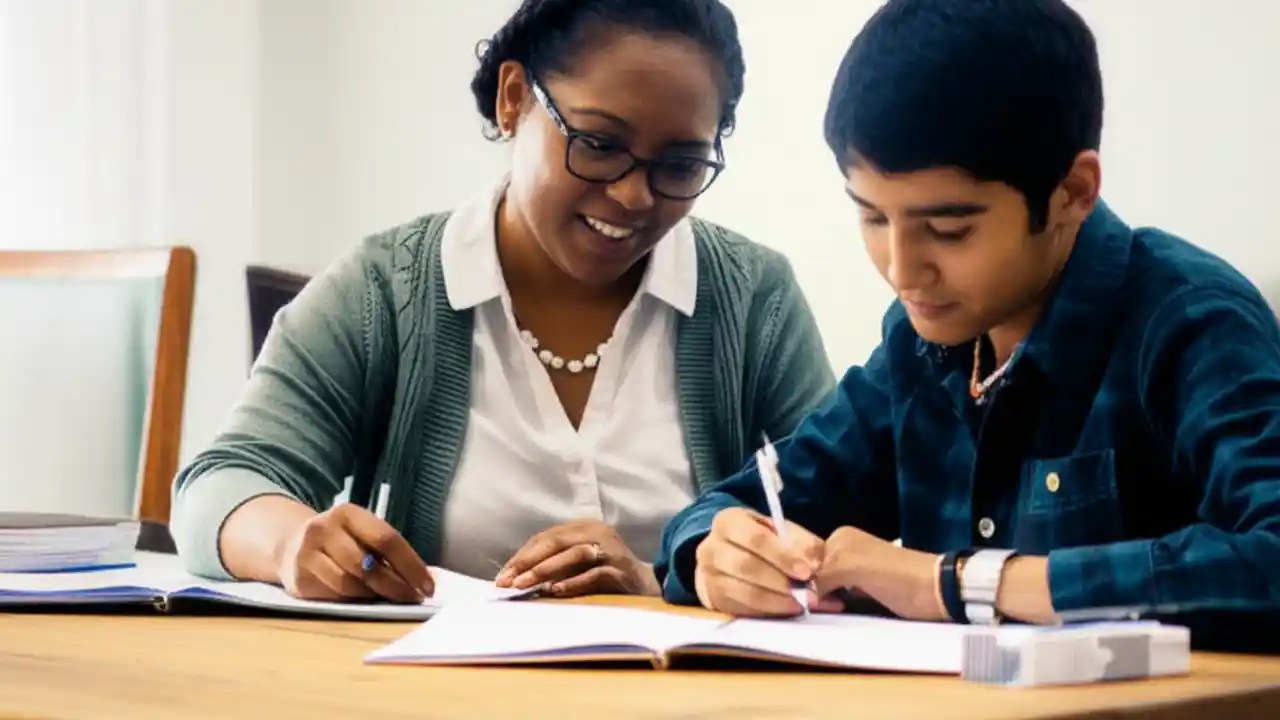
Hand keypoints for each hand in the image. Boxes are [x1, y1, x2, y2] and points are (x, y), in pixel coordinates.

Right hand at [274, 503, 433, 602]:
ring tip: (391, 599)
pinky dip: (355, 600)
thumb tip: (425, 578)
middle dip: (397, 585)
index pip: (387, 538)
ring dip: (376, 596)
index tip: (428, 585)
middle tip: (414, 598)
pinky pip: (334, 595)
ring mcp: (307, 553)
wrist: (290, 546)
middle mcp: (324, 528)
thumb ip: (387, 552)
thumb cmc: (341, 542)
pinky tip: (366, 600)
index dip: (411, 564)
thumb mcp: (362, 535)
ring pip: (350, 583)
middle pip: (368, 564)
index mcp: (348, 513)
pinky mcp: (299, 578)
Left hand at [495, 520, 659, 596]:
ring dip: (545, 570)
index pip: (545, 537)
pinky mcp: (621, 570)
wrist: (645, 586)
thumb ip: (554, 562)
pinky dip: (573, 583)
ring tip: (523, 585)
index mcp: (583, 526)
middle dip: (528, 562)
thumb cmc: (605, 573)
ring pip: (573, 554)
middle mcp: (597, 532)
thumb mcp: (578, 561)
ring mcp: (611, 550)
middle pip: (556, 541)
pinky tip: (555, 592)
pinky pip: (593, 575)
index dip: (522, 556)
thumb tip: (515, 576)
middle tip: (507, 581)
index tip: (503, 576)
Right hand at [693, 507, 824, 616]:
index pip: (755, 538)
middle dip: (781, 582)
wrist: (730, 556)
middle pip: (746, 566)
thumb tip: (815, 561)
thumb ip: (800, 543)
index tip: (807, 571)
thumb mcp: (780, 532)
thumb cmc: (760, 541)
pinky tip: (787, 609)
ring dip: (777, 600)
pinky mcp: (713, 599)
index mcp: (728, 521)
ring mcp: (708, 575)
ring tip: (802, 604)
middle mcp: (710, 547)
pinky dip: (768, 611)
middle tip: (809, 593)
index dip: (782, 556)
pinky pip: (742, 609)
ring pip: (743, 592)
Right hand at [812, 525, 943, 620]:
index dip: (801, 577)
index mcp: (840, 538)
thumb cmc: (895, 576)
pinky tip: (836, 609)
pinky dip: (834, 603)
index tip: (802, 598)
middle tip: (814, 607)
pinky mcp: (865, 588)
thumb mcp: (854, 567)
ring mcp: (856, 569)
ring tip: (825, 609)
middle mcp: (845, 549)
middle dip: (811, 589)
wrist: (936, 592)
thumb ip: (824, 574)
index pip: (806, 557)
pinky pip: (839, 595)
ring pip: (825, 585)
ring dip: (823, 599)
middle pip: (814, 571)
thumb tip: (804, 593)